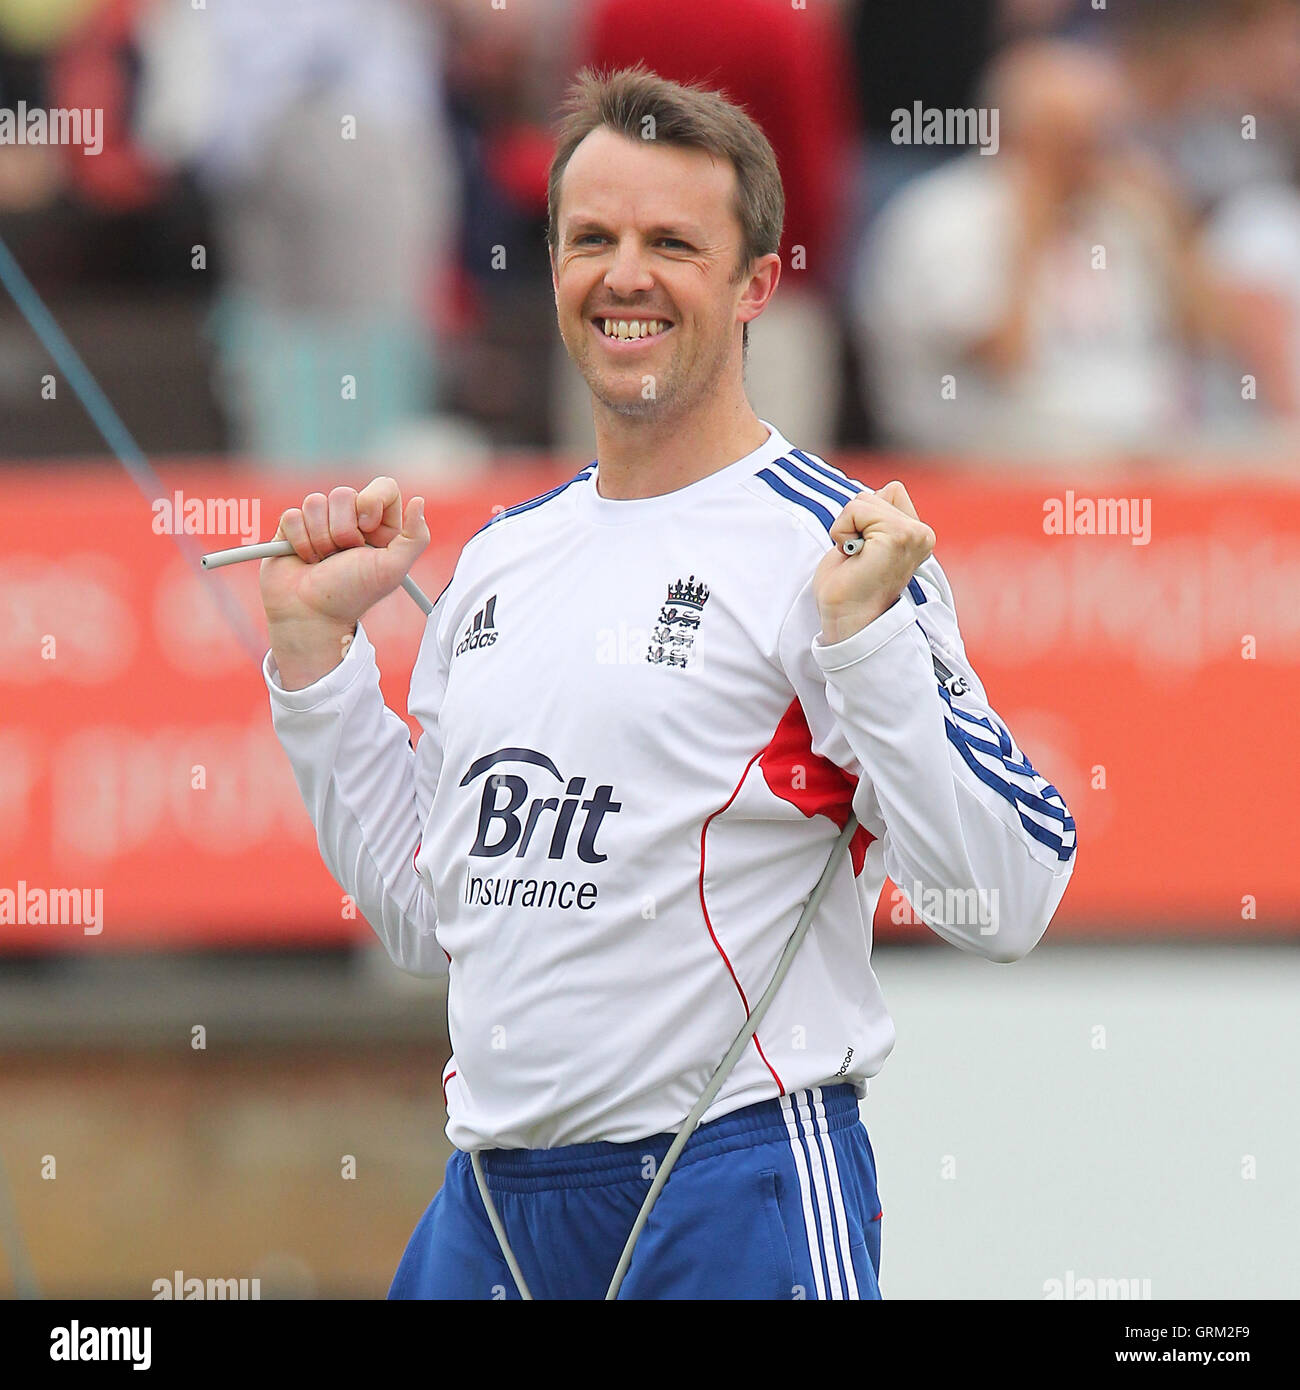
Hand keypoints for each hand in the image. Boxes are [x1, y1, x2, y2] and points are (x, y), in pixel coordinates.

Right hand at [260, 477, 429, 689]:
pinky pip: (293, 515)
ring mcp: (321, 523)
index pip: (383, 487)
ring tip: (323, 561)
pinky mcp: (293, 528)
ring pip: (315, 501)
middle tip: (343, 555)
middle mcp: (351, 521)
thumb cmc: (352, 595)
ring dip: (319, 538)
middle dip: (342, 529)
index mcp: (380, 527)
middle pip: (344, 493)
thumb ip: (415, 538)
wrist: (310, 615)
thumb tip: (419, 501)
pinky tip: (305, 559)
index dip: (372, 502)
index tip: (367, 528)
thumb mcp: (393, 569)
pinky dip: (299, 541)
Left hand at [813, 481, 934, 644]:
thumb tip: (888, 488)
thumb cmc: (850, 586)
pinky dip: (843, 531)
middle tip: (858, 558)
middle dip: (853, 522)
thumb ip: (880, 515)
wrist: (847, 620)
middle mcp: (922, 534)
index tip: (864, 553)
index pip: (889, 492)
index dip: (863, 519)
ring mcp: (913, 534)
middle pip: (874, 494)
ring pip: (863, 500)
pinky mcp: (899, 536)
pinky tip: (853, 558)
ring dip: (847, 528)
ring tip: (856, 558)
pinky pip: (856, 509)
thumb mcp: (867, 539)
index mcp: (917, 535)